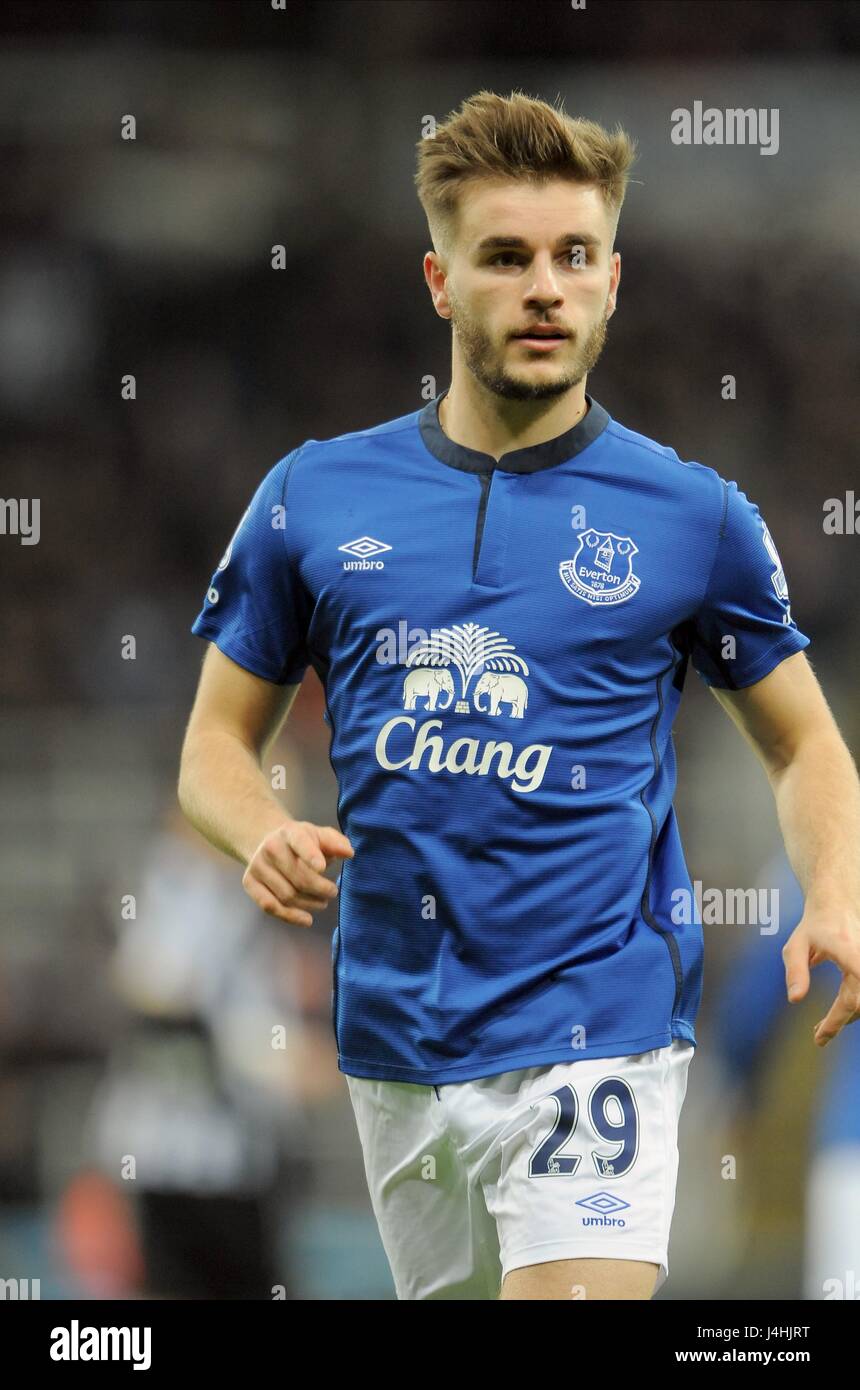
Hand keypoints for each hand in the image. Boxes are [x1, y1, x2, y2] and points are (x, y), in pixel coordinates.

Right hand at [242, 819, 353, 926]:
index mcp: (290, 831)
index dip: (310, 855)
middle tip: (332, 892)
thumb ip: (336, 843)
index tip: (322, 868)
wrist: (268, 843)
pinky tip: (307, 920)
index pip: (300, 842)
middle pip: (298, 876)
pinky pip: (270, 906)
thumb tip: (349, 853)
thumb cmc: (303, 843)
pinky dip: (290, 916)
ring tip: (322, 902)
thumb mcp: (320, 836)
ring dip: (309, 903)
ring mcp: (257, 865)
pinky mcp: (249, 882)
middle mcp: (270, 847)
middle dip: (320, 889)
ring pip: (287, 895)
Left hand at [783, 906, 859, 1045]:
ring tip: (820, 1031)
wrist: (837, 905)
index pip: (855, 987)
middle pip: (857, 1002)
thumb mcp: (796, 945)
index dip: (843, 1012)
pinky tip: (832, 1019)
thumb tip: (795, 1000)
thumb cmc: (814, 925)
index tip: (828, 1030)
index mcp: (847, 949)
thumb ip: (796, 971)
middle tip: (818, 1037)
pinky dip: (850, 1009)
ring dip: (844, 1018)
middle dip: (838, 1022)